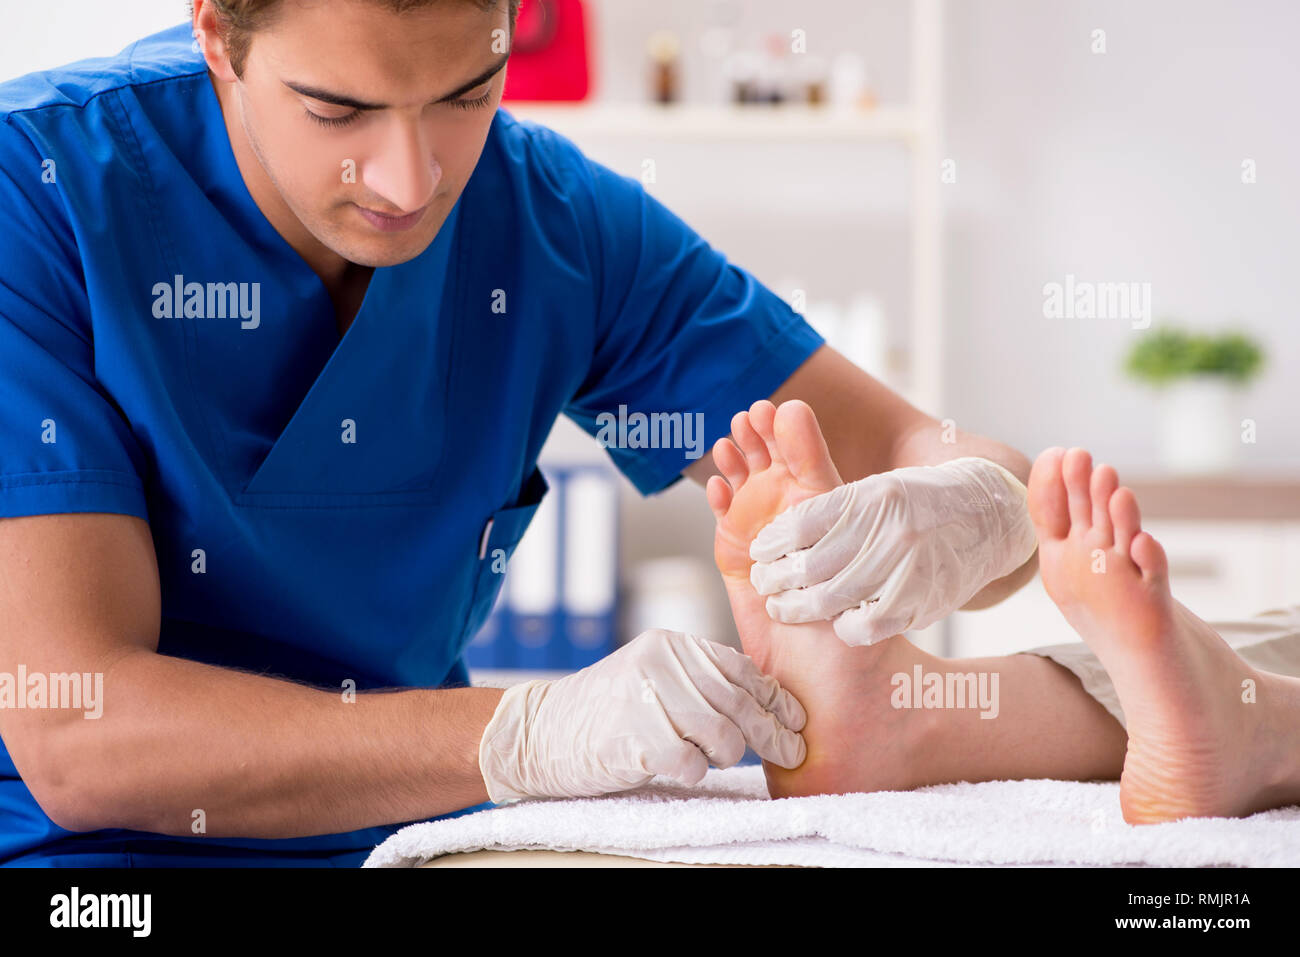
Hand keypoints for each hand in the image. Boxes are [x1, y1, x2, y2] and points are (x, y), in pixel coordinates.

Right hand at [477, 628, 807, 802]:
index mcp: (671, 644)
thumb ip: (701, 683)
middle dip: (772, 734)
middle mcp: (661, 662)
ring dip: (726, 756)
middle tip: (791, 752)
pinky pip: (690, 763)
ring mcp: (646, 697)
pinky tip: (678, 768)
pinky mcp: (634, 737)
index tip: (798, 722)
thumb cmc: (606, 712)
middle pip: (738, 704)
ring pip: (722, 736)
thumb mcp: (655, 679)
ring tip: (707, 758)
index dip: (775, 699)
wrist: (538, 731)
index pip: (741, 669)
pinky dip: (692, 772)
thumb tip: (770, 707)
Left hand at [748, 457, 1037, 645]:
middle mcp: (889, 531)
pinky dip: (844, 627)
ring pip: (832, 599)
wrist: (985, 516)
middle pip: (810, 566)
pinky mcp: (922, 600)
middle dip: (776, 580)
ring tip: (781, 608)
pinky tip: (833, 623)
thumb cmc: (917, 502)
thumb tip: (778, 533)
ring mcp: (908, 568)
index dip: (772, 543)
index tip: (757, 553)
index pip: (802, 524)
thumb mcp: (877, 490)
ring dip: (798, 608)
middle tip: (762, 585)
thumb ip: (835, 509)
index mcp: (872, 496)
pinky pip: (868, 625)